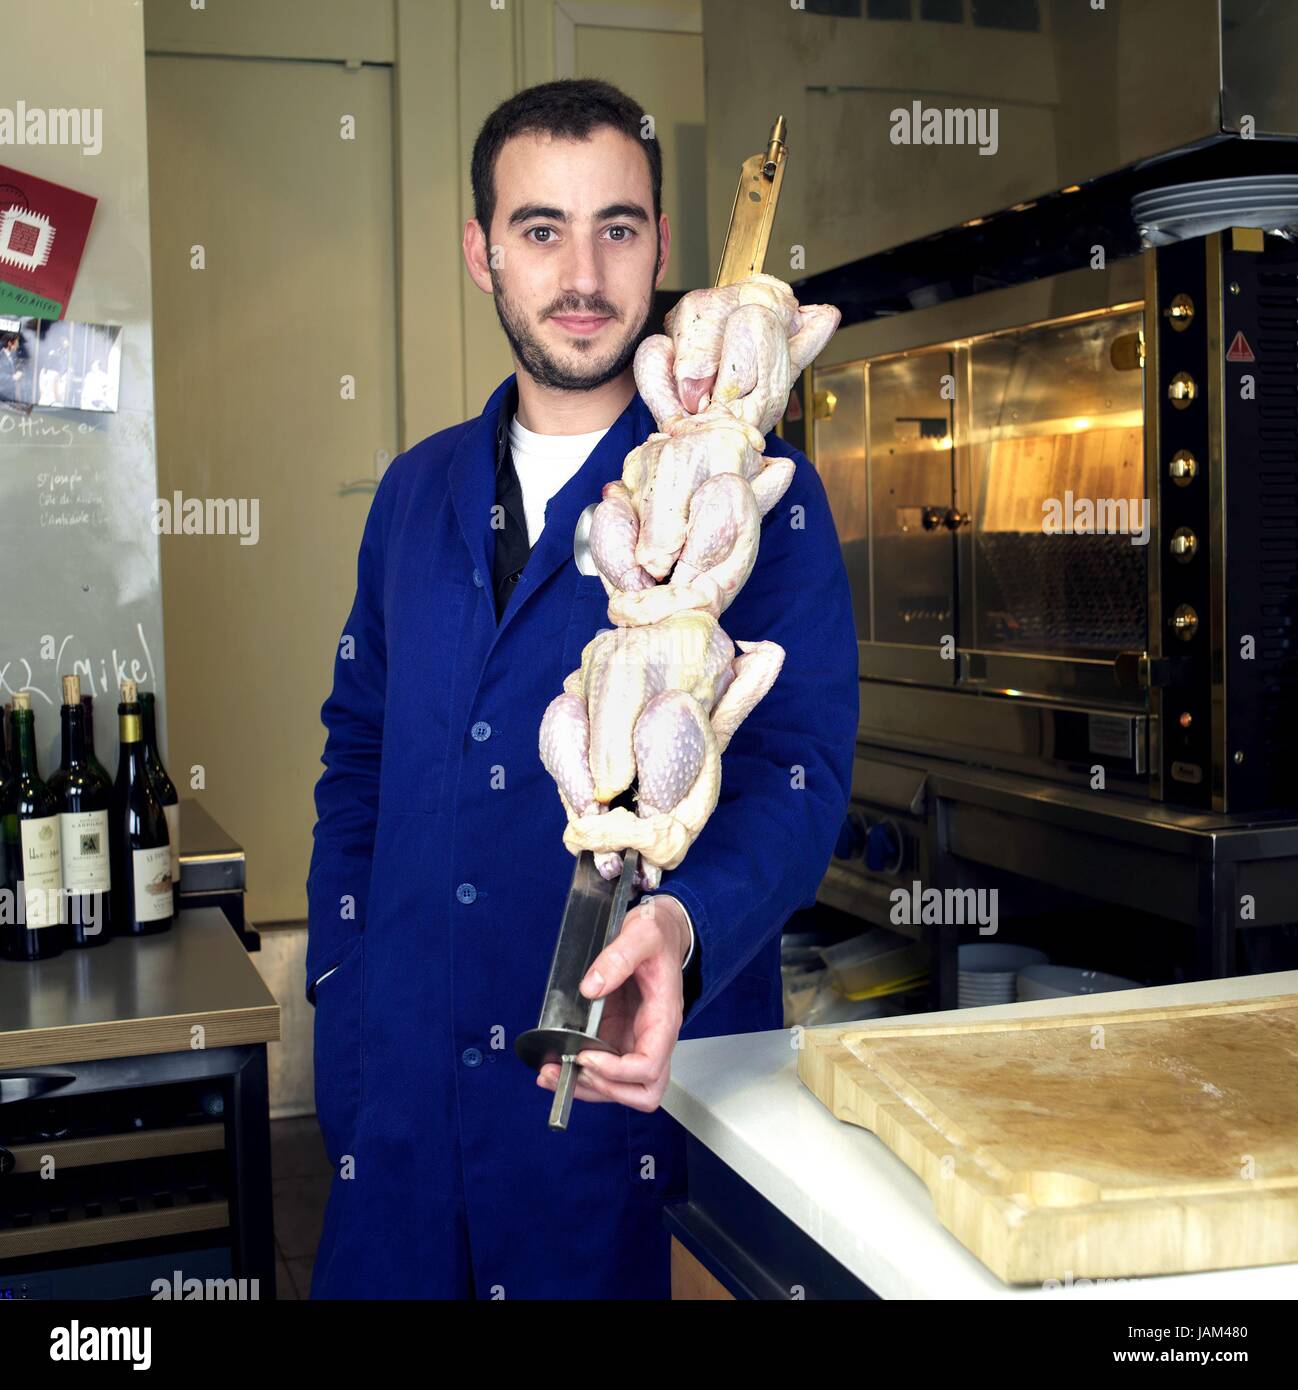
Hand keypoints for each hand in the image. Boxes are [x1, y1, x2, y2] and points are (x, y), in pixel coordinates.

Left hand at [536, 894, 690, 1112]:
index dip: (617, 1071)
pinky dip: (580, 1076)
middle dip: (604, 1089)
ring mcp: (634, 1040)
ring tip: (551, 1074)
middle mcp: (652, 1037)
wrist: (661, 932)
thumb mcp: (642, 934)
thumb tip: (591, 987)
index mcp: (663, 1018)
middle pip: (641, 1091)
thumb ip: (618, 957)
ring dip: (586, 1089)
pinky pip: (603, 1070)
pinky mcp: (617, 1036)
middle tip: (571, 1070)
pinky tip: (555, 1066)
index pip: (649, 1066)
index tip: (586, 1056)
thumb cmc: (657, 935)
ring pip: (620, 1088)